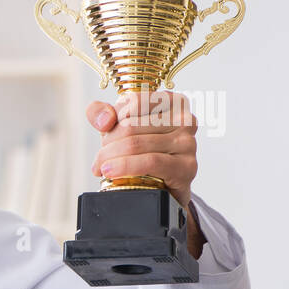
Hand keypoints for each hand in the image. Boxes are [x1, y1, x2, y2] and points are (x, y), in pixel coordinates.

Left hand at [87, 90, 205, 258]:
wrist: (161, 186)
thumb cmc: (141, 150)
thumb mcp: (119, 127)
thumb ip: (103, 114)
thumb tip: (104, 120)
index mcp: (172, 102)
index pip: (135, 102)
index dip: (114, 118)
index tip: (105, 131)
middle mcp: (185, 120)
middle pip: (131, 126)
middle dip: (107, 144)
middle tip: (100, 158)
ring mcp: (188, 144)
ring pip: (136, 145)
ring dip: (110, 158)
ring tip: (102, 167)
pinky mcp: (186, 167)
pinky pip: (150, 162)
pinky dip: (124, 167)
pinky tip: (110, 172)